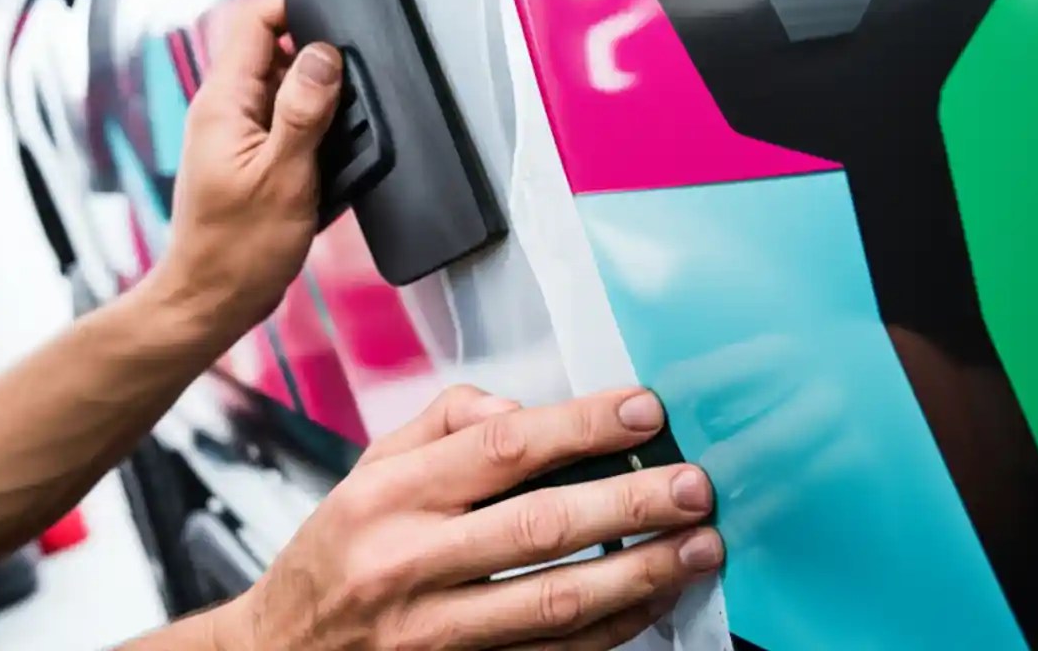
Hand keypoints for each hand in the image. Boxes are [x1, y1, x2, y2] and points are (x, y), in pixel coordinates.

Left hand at [150, 0, 341, 342]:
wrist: (213, 300)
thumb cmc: (239, 250)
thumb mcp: (284, 176)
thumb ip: (304, 111)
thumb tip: (324, 55)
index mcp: (224, 102)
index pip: (255, 22)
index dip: (297, 15)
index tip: (336, 38)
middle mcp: (227, 110)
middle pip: (280, 54)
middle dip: (320, 69)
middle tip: (344, 108)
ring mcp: (238, 134)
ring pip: (290, 91)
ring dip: (321, 108)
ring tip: (331, 147)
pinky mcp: (253, 158)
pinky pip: (290, 126)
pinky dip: (315, 138)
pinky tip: (325, 169)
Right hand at [215, 386, 722, 649]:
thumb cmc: (337, 552)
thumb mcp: (368, 468)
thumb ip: (443, 425)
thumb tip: (522, 408)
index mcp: (390, 497)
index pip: (501, 448)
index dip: (582, 426)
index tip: (643, 412)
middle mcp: (410, 563)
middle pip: (540, 526)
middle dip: (630, 504)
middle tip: (695, 486)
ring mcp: (434, 632)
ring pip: (555, 602)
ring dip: (640, 573)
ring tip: (699, 546)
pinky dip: (612, 628)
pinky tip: (654, 599)